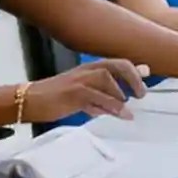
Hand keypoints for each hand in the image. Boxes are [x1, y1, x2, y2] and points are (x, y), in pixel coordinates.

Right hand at [22, 60, 145, 121]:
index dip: (133, 69)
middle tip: (141, 94)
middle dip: (133, 78)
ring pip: (109, 80)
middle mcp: (86, 71)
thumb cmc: (55, 98)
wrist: (31, 100)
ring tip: (127, 110)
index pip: (116, 63)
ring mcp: (80, 81)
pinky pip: (98, 97)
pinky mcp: (74, 93)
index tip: (146, 74)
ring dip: (122, 95)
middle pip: (117, 66)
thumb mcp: (82, 95)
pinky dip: (113, 107)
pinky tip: (121, 114)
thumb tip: (118, 105)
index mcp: (89, 69)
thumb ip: (100, 97)